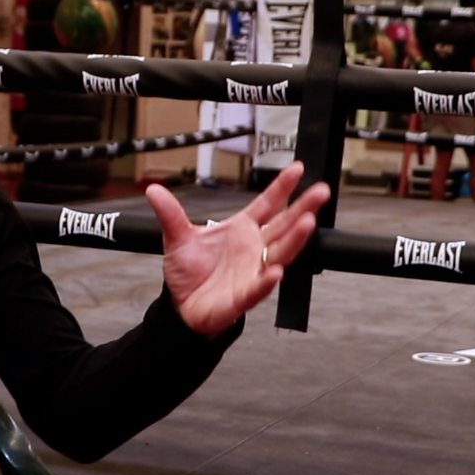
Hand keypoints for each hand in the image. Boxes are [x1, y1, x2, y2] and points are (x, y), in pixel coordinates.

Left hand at [145, 162, 330, 336]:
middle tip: (322, 191)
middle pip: (284, 226)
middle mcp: (254, 249)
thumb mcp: (177, 237)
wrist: (182, 305)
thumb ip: (171, 214)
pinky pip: (258, 288)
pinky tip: (276, 271)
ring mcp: (252, 272)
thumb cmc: (189, 271)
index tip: (298, 169)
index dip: (282, 188)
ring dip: (295, 239)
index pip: (267, 205)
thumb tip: (153, 189)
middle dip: (303, 208)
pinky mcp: (243, 296)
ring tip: (309, 222)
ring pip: (280, 253)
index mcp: (242, 230)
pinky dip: (266, 280)